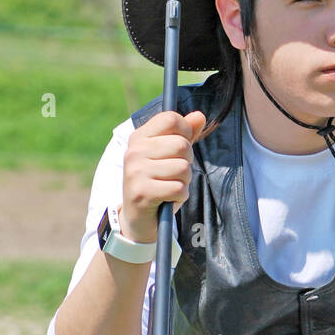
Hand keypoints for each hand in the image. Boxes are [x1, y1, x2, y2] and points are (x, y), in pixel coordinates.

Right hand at [121, 109, 207, 243]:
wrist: (138, 218)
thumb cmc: (157, 183)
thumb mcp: (169, 156)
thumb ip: (184, 135)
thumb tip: (199, 116)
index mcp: (139, 137)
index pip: (170, 119)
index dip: (185, 131)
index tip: (183, 146)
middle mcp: (134, 151)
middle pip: (181, 145)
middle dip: (187, 162)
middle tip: (175, 173)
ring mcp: (136, 171)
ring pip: (182, 168)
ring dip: (184, 181)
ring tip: (170, 186)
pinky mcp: (142, 192)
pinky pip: (179, 188)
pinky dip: (180, 196)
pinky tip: (169, 199)